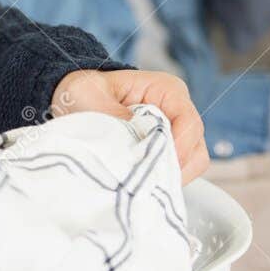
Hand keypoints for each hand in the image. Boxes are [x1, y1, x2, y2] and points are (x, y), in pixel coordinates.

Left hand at [51, 69, 209, 184]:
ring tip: (138, 180)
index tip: (151, 163)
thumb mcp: (89, 95)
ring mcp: (174, 134)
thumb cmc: (85, 91)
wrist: (74, 98)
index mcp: (167, 91)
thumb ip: (111, 114)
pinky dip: (159, 180)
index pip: (189, 124)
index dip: (177, 148)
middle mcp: (177, 112)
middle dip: (172, 168)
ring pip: (190, 165)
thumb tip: (133, 141)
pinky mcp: (164, 152)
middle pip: (196, 149)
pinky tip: (136, 180)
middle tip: (142, 178)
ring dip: (166, 176)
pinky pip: (175, 173)